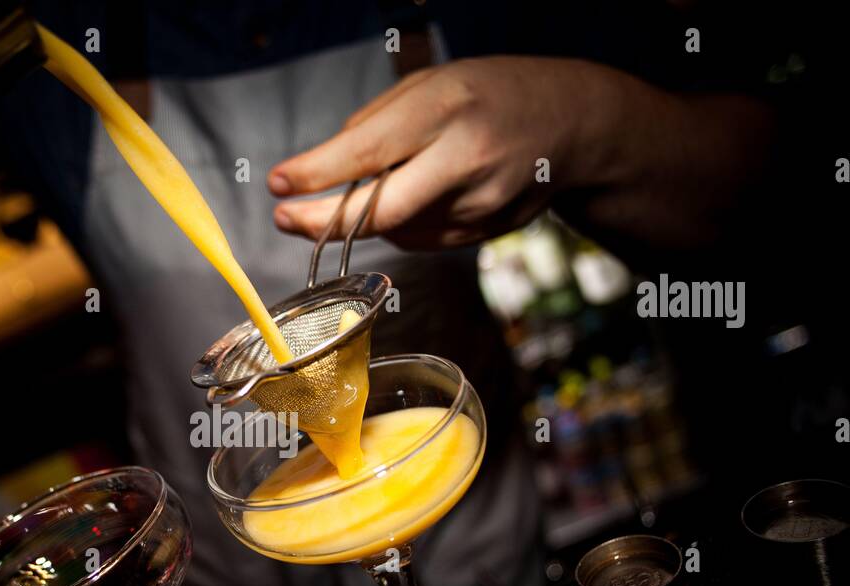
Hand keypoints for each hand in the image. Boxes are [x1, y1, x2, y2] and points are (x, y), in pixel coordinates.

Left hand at [268, 56, 614, 249]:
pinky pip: (422, 238)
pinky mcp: (487, 232)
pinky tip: (429, 193)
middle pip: (380, 211)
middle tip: (285, 218)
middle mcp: (467, 159)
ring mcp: (481, 203)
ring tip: (401, 175)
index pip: (368, 151)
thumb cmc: (489, 94)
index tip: (277, 184)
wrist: (572, 124)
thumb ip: (376, 122)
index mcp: (447, 108)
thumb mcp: (431, 83)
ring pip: (398, 228)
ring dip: (375, 214)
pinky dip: (406, 222)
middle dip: (323, 222)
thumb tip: (326, 170)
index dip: (316, 174)